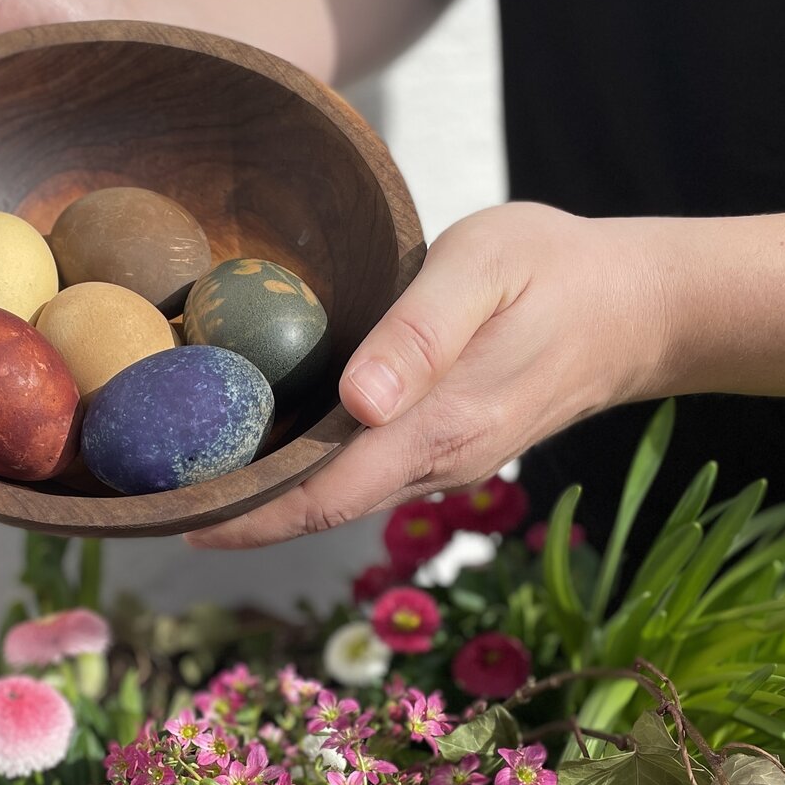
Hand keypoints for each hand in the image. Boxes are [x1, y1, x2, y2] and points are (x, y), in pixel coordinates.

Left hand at [189, 204, 678, 548]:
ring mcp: (441, 463)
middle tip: (144, 500)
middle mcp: (435, 462)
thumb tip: (355, 402)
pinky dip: (302, 474)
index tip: (169, 518)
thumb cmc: (557, 269)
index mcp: (438, 424)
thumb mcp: (486, 266)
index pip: (322, 492)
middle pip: (316, 509)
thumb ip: (421, 331)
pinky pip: (360, 474)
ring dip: (264, 498)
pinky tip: (255, 448)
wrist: (639, 310)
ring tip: (179, 480)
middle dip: (233, 514)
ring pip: (336, 497)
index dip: (244, 514)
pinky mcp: (443, 447)